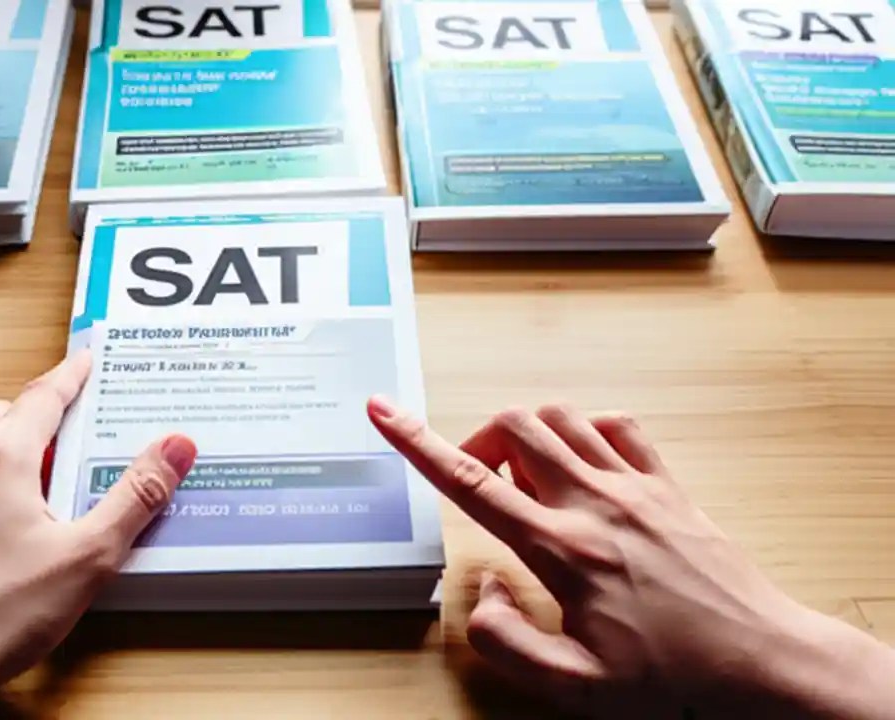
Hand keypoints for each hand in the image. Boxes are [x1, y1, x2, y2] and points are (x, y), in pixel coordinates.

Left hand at [0, 353, 197, 719]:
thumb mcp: (87, 556)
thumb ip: (135, 497)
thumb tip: (174, 447)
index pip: (43, 397)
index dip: (71, 376)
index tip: (85, 361)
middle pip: (3, 418)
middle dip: (40, 417)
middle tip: (74, 431)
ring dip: (5, 452)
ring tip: (40, 484)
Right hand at [368, 399, 894, 718]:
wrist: (762, 662)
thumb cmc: (676, 677)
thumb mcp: (574, 686)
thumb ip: (507, 641)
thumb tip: (481, 595)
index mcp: (563, 548)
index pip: (471, 482)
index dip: (417, 442)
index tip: (384, 412)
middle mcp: (597, 503)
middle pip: (515, 427)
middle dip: (476, 440)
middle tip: (474, 477)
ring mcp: (638, 487)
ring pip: (562, 416)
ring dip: (527, 433)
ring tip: (524, 476)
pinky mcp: (669, 486)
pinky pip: (617, 427)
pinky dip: (584, 430)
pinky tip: (581, 462)